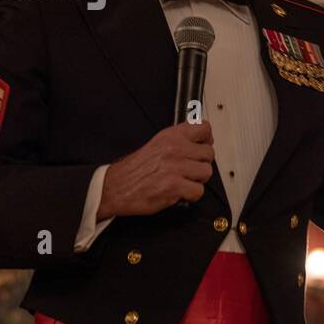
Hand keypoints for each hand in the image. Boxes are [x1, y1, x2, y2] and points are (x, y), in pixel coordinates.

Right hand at [98, 121, 214, 217]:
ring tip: (183, 181)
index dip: (206, 139)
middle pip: (209, 154)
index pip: (204, 128)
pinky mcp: (175, 186)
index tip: (202, 145)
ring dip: (197, 180)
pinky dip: (191, 195)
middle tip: (189, 170)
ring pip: (206, 172)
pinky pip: (199, 191)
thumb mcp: (156, 145)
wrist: (114, 188)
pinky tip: (179, 192)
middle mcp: (175, 149)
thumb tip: (199, 142)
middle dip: (201, 164)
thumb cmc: (133, 170)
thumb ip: (178, 141)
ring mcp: (175, 167)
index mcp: (171, 136)